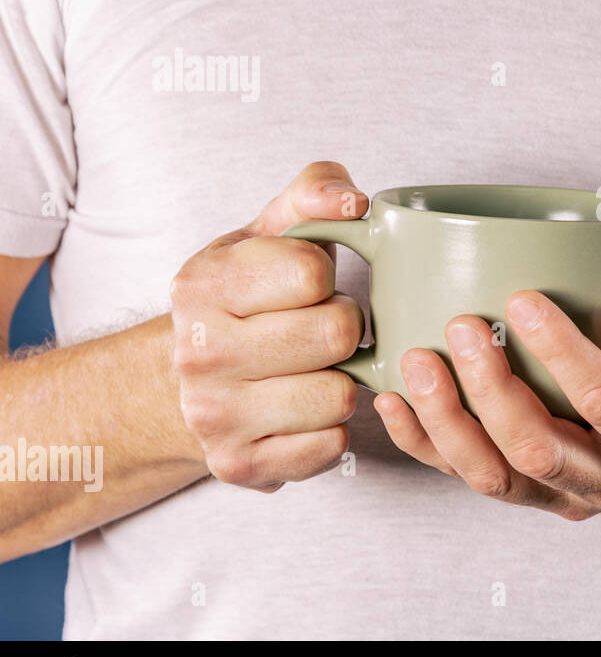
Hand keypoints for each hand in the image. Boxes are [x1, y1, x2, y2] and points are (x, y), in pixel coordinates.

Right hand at [169, 161, 366, 491]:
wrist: (188, 378)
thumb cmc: (249, 296)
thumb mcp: (271, 231)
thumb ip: (315, 191)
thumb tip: (355, 202)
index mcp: (201, 284)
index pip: (313, 272)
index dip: (325, 279)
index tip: (304, 287)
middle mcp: (198, 353)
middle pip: (337, 335)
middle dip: (342, 329)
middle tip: (317, 331)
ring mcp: (214, 416)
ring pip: (340, 396)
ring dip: (340, 382)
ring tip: (309, 369)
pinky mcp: (239, 465)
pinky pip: (332, 446)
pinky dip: (328, 429)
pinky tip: (301, 410)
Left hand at [373, 292, 600, 519]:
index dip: (563, 354)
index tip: (524, 299)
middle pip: (539, 450)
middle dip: (492, 389)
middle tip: (463, 325)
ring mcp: (567, 496)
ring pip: (494, 476)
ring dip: (448, 421)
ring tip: (416, 361)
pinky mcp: (531, 494)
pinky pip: (469, 478)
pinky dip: (425, 443)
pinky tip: (395, 398)